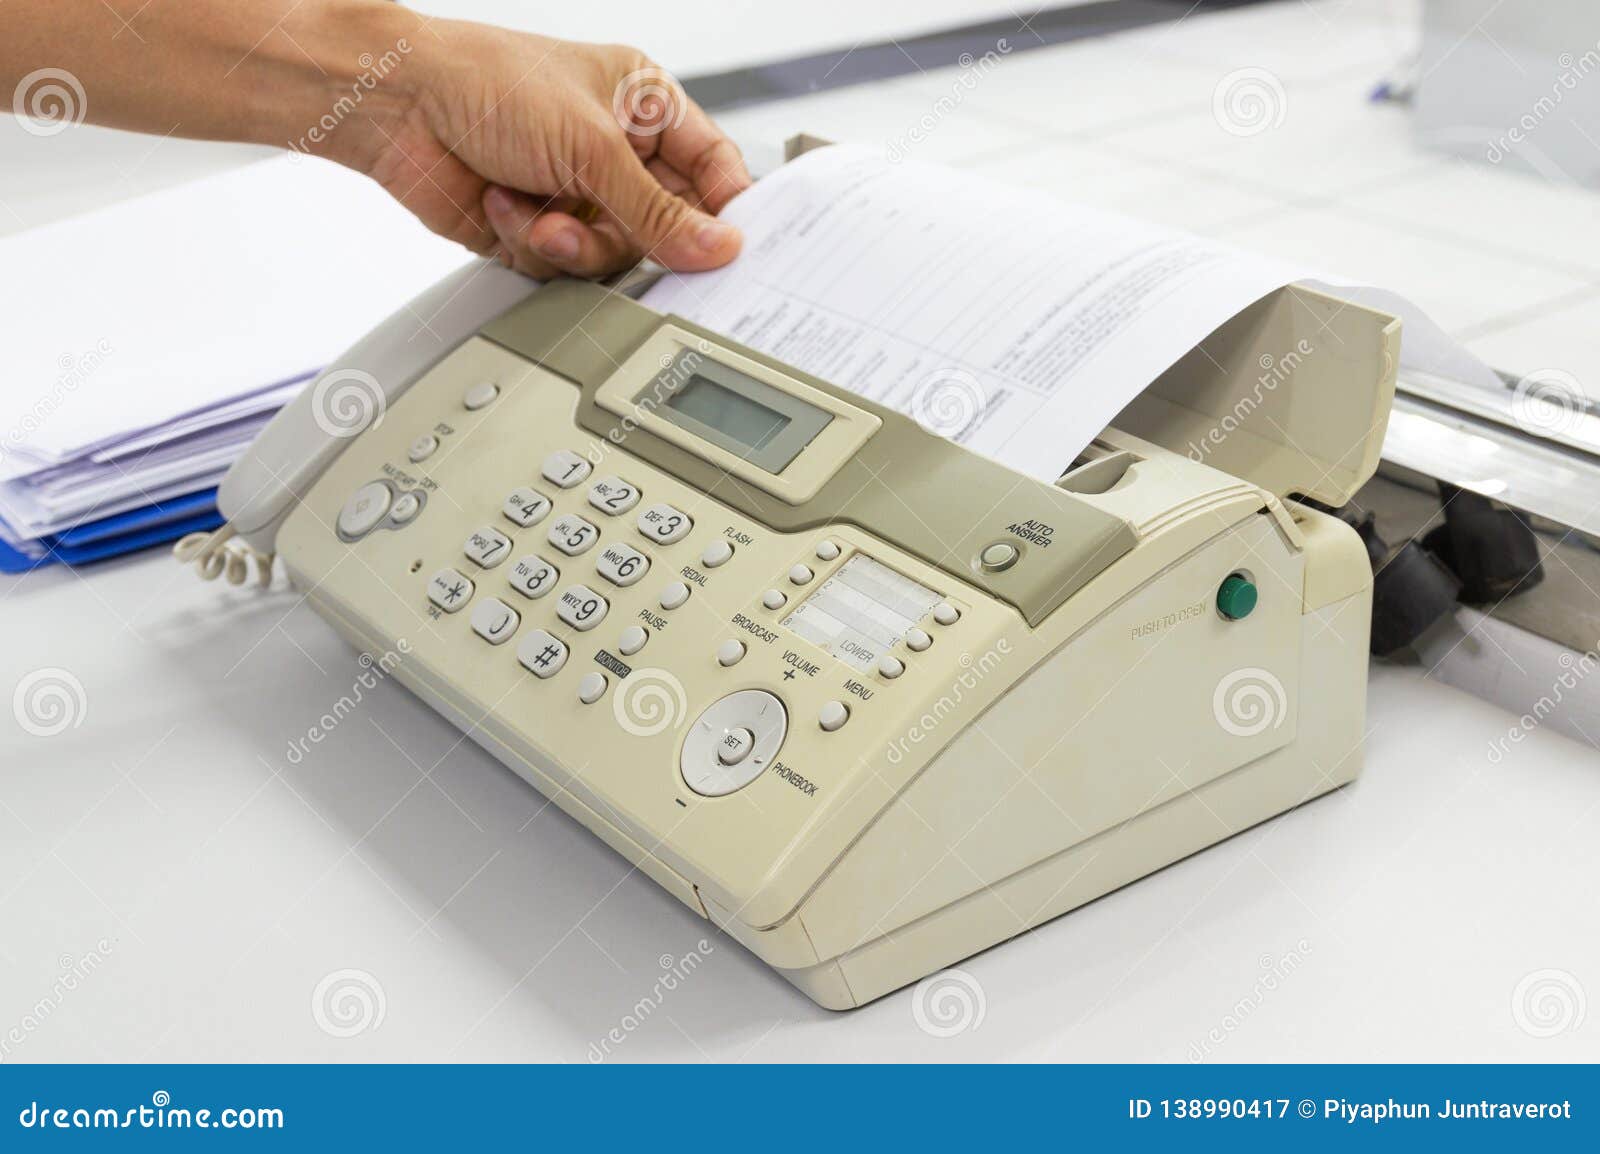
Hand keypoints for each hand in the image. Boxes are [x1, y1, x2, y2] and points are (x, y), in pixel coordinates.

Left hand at [342, 17, 751, 277]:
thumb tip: (718, 247)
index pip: (711, 166)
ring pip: (613, 256)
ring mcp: (575, 191)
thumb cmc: (485, 83)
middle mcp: (613, 150)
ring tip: (541, 218)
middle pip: (664, 226)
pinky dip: (535, 247)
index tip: (730, 249)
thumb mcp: (590, 145)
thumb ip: (658, 210)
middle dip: (631, 235)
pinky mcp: (537, 227)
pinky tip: (506, 208)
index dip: (724, 210)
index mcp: (642, 104)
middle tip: (614, 233)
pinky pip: (563, 267)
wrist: (394, 106)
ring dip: (574, 245)